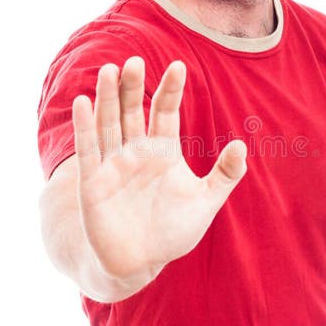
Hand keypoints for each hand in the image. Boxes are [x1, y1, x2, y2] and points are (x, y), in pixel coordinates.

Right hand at [72, 56, 246, 292]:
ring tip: (109, 71)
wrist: (139, 264)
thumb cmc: (172, 233)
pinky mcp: (92, 183)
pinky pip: (88, 150)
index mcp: (162, 152)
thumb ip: (224, 175)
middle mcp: (135, 153)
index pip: (166, 113)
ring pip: (109, 124)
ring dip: (107, 98)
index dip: (171, 91)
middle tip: (136, 61)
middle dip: (134, 88)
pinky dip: (85, 127)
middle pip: (133, 112)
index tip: (179, 66)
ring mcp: (112, 165)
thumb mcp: (205, 203)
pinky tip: (84, 103)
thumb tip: (241, 146)